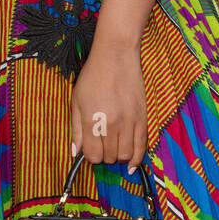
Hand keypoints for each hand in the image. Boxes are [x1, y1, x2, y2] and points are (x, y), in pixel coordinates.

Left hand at [70, 40, 147, 173]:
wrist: (116, 55)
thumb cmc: (93, 76)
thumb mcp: (77, 101)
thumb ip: (76, 129)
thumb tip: (75, 152)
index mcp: (92, 120)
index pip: (93, 155)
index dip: (91, 156)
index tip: (90, 149)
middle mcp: (112, 124)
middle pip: (110, 157)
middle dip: (104, 156)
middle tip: (102, 145)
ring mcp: (129, 121)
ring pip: (126, 155)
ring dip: (119, 157)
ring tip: (115, 148)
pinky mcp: (142, 117)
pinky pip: (142, 145)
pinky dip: (137, 158)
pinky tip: (131, 164)